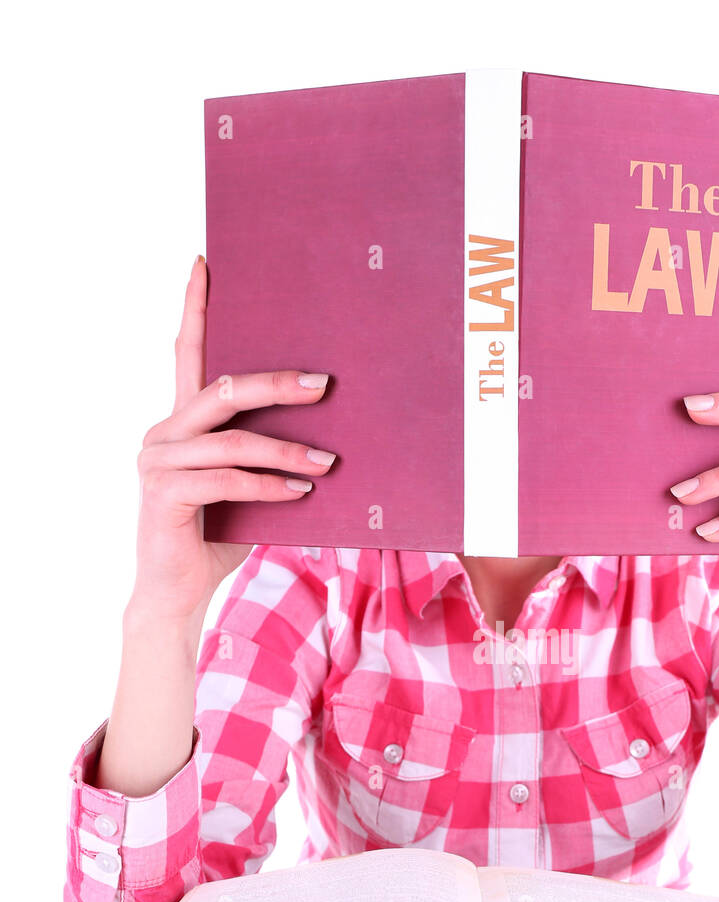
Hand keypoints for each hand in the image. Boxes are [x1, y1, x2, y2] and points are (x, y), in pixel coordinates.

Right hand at [131, 255, 334, 623]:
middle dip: (277, 383)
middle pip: (224, 389)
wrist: (176, 592)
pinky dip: (269, 486)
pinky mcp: (164, 494)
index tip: (203, 263)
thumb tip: (331, 440)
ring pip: (232, 441)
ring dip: (286, 448)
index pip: (187, 353)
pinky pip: (228, 481)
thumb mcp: (249, 489)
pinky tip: (301, 490)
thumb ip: (268, 458)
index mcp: (181, 421)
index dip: (194, 308)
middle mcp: (164, 432)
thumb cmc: (218, 537)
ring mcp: (159, 462)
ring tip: (329, 459)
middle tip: (324, 382)